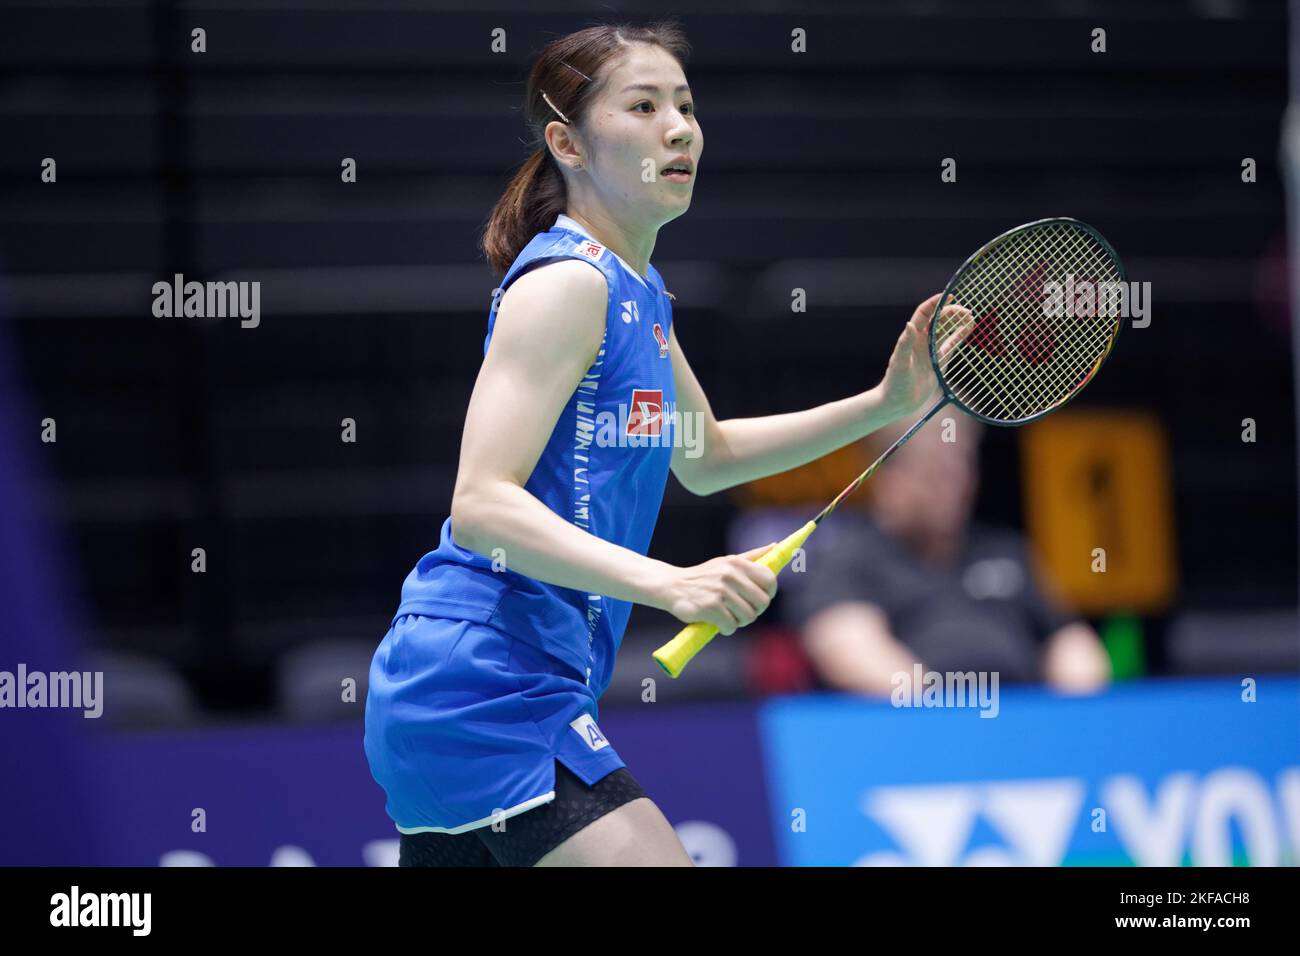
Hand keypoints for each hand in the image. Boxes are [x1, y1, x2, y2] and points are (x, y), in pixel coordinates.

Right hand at [657, 543, 778, 634]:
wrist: (672, 586)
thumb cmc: (703, 576)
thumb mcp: (726, 562)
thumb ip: (752, 556)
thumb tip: (775, 546)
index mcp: (737, 563)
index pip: (769, 580)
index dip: (768, 593)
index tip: (758, 599)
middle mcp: (730, 575)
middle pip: (762, 603)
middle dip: (754, 611)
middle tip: (740, 611)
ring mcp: (720, 592)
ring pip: (748, 617)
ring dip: (739, 621)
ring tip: (727, 615)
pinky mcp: (710, 608)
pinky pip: (731, 626)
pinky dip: (726, 628)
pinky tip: (717, 622)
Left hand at [876, 293, 973, 418]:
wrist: (898, 403)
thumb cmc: (895, 383)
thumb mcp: (900, 363)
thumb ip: (905, 344)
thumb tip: (909, 325)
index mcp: (911, 338)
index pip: (923, 314)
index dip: (934, 303)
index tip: (946, 295)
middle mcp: (921, 341)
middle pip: (937, 320)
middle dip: (950, 312)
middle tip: (965, 310)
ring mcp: (931, 351)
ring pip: (946, 331)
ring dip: (957, 322)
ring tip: (970, 315)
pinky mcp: (938, 362)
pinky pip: (951, 345)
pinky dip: (960, 336)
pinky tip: (969, 328)